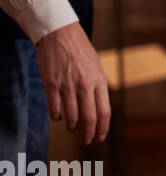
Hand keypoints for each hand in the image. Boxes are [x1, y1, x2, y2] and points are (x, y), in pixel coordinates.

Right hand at [35, 22, 110, 145]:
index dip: (103, 128)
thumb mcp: (97, 68)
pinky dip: (57, 116)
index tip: (100, 137)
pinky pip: (55, 107)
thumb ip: (98, 87)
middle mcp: (85, 85)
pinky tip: (58, 118)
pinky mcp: (51, 83)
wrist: (61, 34)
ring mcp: (68, 85)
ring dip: (72, 126)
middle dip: (88, 134)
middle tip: (86, 141)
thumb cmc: (81, 51)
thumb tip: (100, 108)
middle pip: (89, 118)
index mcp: (100, 81)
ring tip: (72, 127)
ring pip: (71, 116)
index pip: (104, 112)